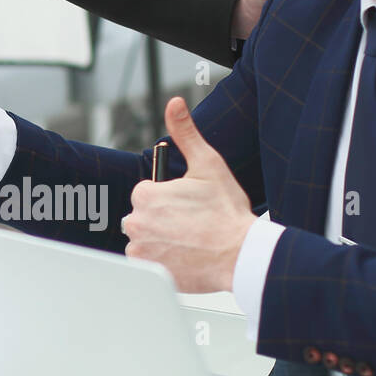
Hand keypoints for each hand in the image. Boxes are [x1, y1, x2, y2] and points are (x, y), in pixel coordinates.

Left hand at [122, 98, 256, 292]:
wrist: (239, 254)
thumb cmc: (226, 212)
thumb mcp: (208, 164)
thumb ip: (186, 133)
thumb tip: (174, 105)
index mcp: (146, 195)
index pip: (148, 193)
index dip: (170, 198)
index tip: (188, 205)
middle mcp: (136, 222)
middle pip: (144, 215)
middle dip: (163, 218)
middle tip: (191, 223)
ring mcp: (141, 248)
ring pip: (145, 238)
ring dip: (160, 238)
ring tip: (189, 239)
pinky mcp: (148, 271)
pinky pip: (147, 262)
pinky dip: (161, 259)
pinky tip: (183, 255)